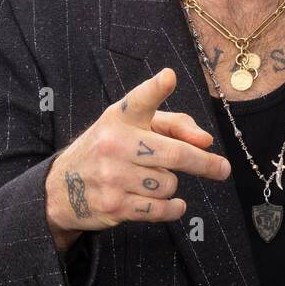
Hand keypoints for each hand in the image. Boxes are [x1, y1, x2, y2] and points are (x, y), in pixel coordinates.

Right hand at [45, 68, 230, 250]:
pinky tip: (171, 203)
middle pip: (175, 153)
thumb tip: (206, 140)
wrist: (62, 188)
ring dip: (170, 185)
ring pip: (169, 184)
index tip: (168, 77)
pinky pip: (160, 209)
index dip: (156, 88)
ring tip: (153, 180)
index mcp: (119, 118)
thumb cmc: (109, 151)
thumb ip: (173, 126)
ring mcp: (113, 176)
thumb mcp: (132, 128)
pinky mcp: (114, 205)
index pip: (140, 100)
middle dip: (204, 163)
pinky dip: (172, 208)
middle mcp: (114, 143)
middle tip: (222, 169)